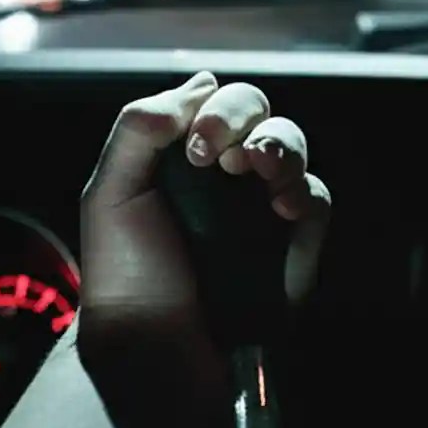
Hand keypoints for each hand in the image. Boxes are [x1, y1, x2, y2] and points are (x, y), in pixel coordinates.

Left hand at [79, 70, 331, 365]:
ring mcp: (263, 207)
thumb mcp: (111, 192)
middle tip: (219, 155)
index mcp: (182, 157)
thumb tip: (200, 81)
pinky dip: (304, 192)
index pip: (212, 102)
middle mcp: (226, 176)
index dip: (211, 109)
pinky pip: (317, 198)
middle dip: (242, 118)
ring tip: (258, 168)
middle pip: (258, 112)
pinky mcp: (295, 243)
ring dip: (280, 145)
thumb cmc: (126, 274)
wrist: (154, 346)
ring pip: (292, 146)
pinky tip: (279, 207)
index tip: (194, 145)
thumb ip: (139, 128)